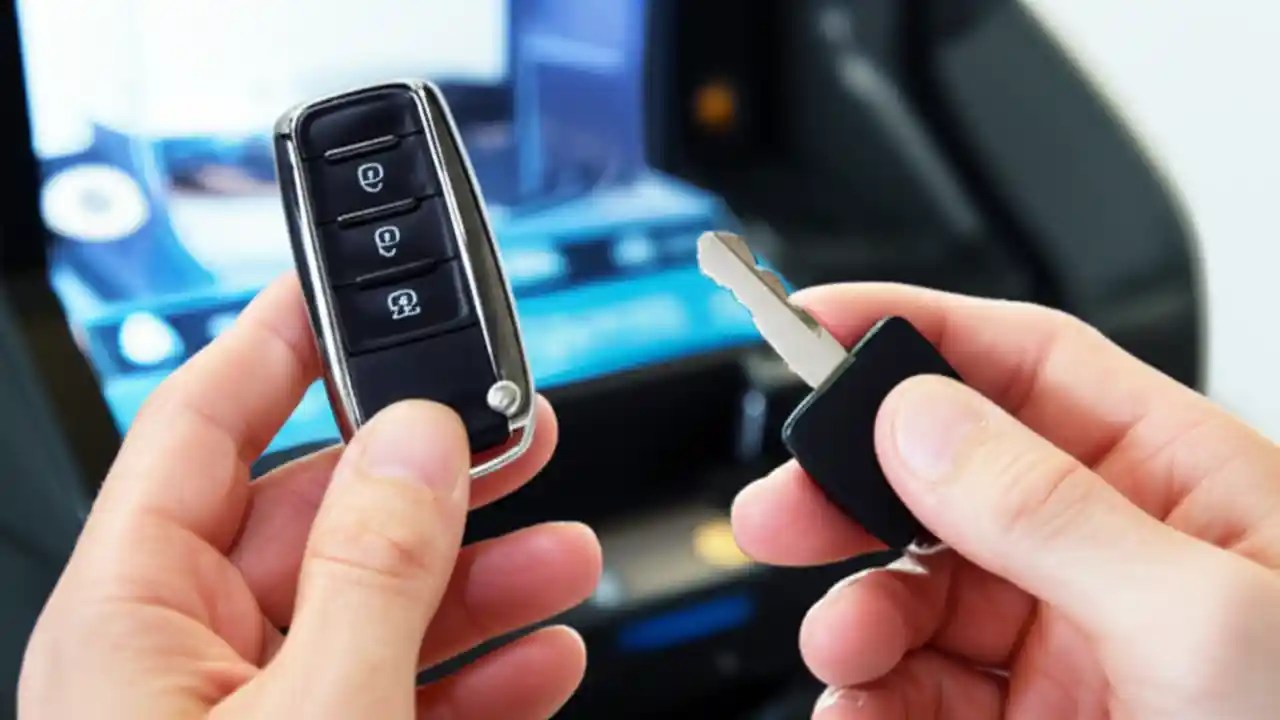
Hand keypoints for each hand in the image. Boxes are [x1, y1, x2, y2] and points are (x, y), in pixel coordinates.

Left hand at [18, 276, 601, 718]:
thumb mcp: (316, 712)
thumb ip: (369, 572)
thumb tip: (417, 440)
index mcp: (130, 622)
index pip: (196, 431)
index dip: (271, 343)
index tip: (340, 284)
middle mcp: (184, 662)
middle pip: (319, 520)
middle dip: (432, 480)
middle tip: (513, 432)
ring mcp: (256, 718)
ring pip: (377, 609)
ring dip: (481, 581)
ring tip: (559, 555)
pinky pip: (403, 691)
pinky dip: (481, 673)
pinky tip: (539, 655)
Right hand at [732, 283, 1279, 718]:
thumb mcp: (1206, 623)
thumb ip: (1053, 510)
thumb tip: (922, 422)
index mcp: (1176, 484)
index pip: (1025, 365)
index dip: (916, 332)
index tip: (813, 323)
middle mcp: (1109, 555)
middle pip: (942, 480)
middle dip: (850, 490)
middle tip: (782, 510)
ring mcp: (1065, 646)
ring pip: (914, 594)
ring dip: (856, 617)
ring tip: (848, 650)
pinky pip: (916, 693)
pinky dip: (868, 702)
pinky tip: (864, 714)